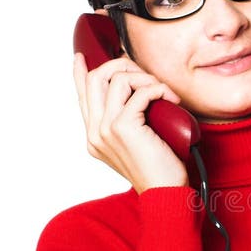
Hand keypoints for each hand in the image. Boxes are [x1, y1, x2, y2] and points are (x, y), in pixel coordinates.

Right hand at [74, 52, 189, 193]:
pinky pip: (140, 92)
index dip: (79, 73)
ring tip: (162, 91)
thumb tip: (135, 93)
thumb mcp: (137, 142)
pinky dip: (158, 89)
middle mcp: (95, 132)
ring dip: (145, 77)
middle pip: (95, 78)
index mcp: (94, 136)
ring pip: (117, 79)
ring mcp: (106, 129)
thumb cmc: (158, 169)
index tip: (80, 57)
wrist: (165, 193)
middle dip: (122, 66)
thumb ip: (127, 121)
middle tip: (146, 75)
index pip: (82, 96)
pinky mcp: (123, 127)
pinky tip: (170, 99)